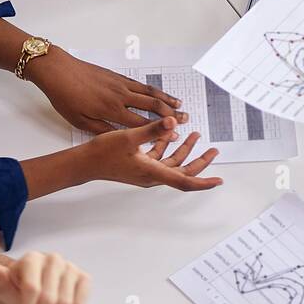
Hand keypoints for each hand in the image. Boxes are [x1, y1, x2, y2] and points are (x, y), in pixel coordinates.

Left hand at [28, 48, 185, 134]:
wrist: (58, 70)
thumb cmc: (65, 97)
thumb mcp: (79, 120)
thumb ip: (101, 129)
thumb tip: (119, 137)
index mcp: (112, 110)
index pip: (142, 124)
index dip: (160, 131)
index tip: (174, 136)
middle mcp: (121, 96)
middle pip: (153, 106)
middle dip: (171, 114)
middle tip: (186, 119)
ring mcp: (121, 84)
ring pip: (150, 93)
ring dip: (167, 99)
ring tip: (180, 105)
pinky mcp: (118, 77)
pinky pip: (141, 84)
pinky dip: (154, 89)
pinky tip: (160, 92)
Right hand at [81, 116, 222, 190]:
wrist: (84, 163)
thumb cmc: (103, 153)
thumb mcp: (130, 137)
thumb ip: (153, 129)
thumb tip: (174, 122)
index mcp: (153, 172)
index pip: (185, 181)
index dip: (203, 181)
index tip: (219, 180)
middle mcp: (152, 175)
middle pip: (183, 171)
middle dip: (200, 161)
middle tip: (214, 150)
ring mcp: (146, 171)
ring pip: (172, 163)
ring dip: (184, 150)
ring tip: (195, 136)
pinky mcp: (139, 165)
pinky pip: (159, 158)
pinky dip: (166, 147)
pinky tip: (169, 134)